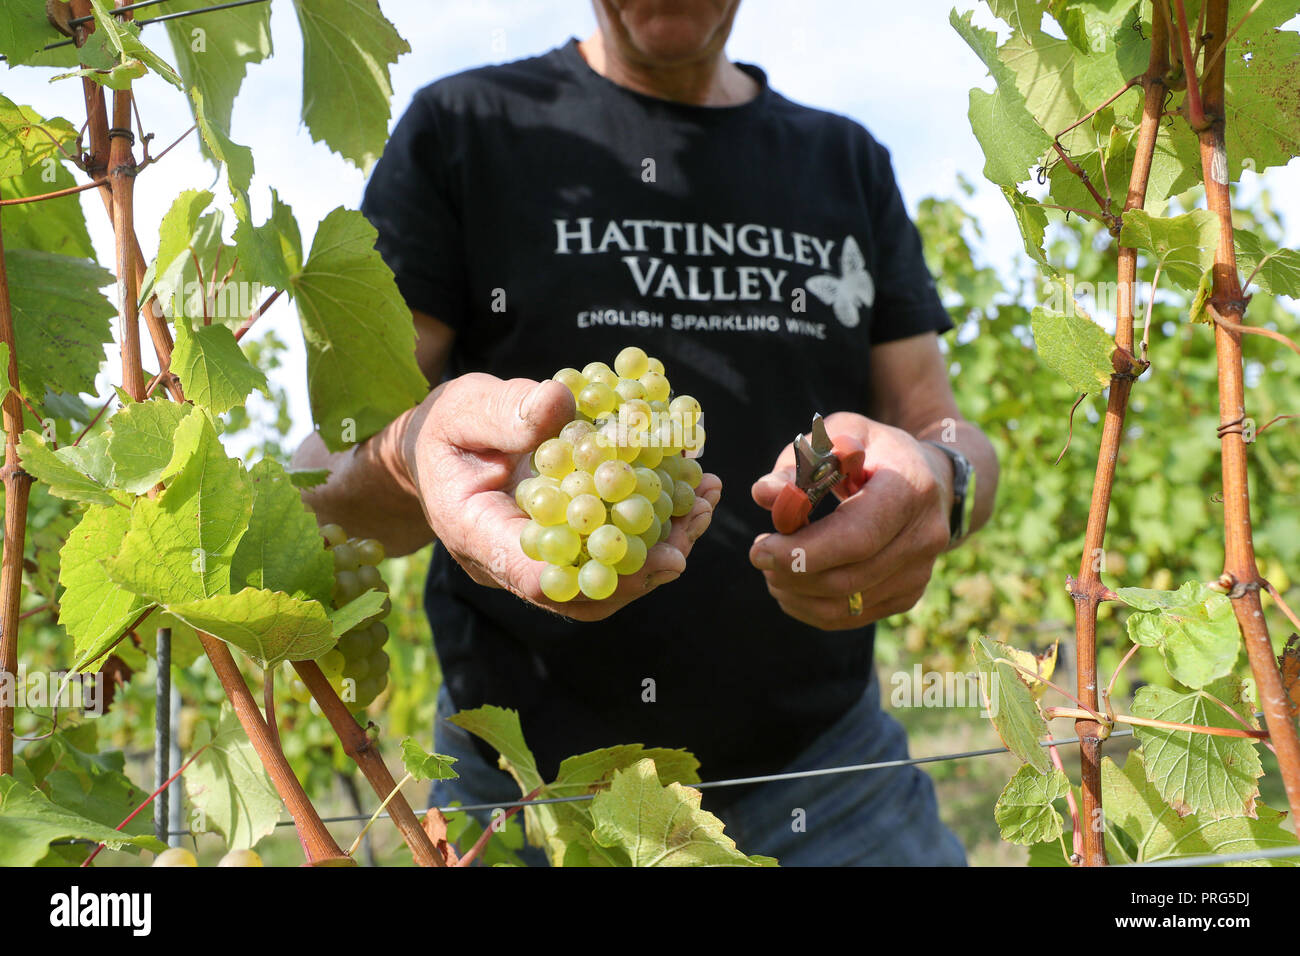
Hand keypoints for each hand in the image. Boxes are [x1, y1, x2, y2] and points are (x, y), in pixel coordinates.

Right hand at [402, 372, 720, 621]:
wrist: (438, 450)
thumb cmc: (445, 428)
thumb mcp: (463, 409)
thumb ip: (503, 411)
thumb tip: (556, 403)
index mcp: (477, 535)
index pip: (532, 574)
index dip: (593, 572)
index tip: (653, 557)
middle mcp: (515, 561)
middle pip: (585, 590)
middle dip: (646, 567)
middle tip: (694, 528)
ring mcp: (544, 557)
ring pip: (608, 577)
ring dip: (662, 545)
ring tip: (706, 501)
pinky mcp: (568, 541)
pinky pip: (613, 548)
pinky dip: (655, 525)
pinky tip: (691, 489)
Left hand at [748, 412, 951, 630]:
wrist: (927, 479)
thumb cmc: (872, 453)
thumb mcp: (838, 437)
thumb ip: (801, 463)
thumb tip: (764, 494)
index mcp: (910, 489)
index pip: (856, 536)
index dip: (804, 551)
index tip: (759, 550)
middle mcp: (924, 536)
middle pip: (848, 576)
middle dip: (792, 573)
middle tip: (759, 556)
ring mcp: (920, 571)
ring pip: (846, 604)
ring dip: (796, 593)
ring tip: (772, 569)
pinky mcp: (908, 594)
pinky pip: (852, 616)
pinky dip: (811, 607)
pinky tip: (791, 585)